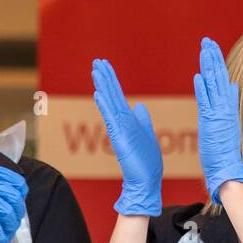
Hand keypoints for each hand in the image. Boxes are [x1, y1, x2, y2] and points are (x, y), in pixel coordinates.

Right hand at [92, 58, 162, 215]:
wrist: (146, 181)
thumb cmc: (147, 162)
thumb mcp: (147, 134)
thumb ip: (141, 119)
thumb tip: (139, 105)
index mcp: (128, 120)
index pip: (117, 95)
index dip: (111, 79)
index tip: (105, 65)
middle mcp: (121, 122)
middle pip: (111, 94)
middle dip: (105, 77)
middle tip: (97, 60)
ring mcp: (119, 129)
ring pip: (109, 102)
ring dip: (103, 86)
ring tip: (96, 70)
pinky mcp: (119, 138)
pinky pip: (111, 118)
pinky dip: (105, 105)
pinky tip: (98, 93)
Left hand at [193, 37, 242, 204]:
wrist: (229, 169)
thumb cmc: (224, 151)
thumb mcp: (226, 123)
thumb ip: (227, 103)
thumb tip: (232, 87)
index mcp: (227, 107)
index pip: (221, 80)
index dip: (216, 63)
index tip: (211, 48)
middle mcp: (225, 108)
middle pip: (219, 77)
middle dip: (212, 58)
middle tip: (206, 41)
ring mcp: (219, 115)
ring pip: (214, 86)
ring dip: (208, 67)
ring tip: (204, 50)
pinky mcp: (212, 123)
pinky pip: (207, 103)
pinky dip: (203, 90)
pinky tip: (198, 77)